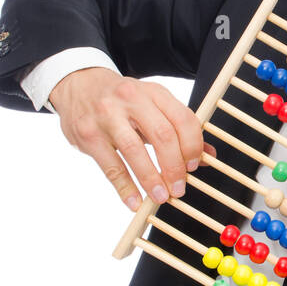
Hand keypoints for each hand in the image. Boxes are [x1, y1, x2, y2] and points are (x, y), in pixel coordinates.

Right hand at [49, 68, 214, 210]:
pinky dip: (124, 187)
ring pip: (134, 150)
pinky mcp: (88, 134)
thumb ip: (178, 128)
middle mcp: (131, 99)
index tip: (194, 167)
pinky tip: (134, 201)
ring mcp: (107, 116)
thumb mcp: (152, 105)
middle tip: (179, 189)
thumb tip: (208, 155)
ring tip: (160, 197)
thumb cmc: (122, 100)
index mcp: (153, 92)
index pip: (182, 119)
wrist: (78, 84)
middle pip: (161, 135)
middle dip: (174, 166)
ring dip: (150, 178)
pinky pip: (110, 166)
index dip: (193, 146)